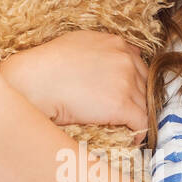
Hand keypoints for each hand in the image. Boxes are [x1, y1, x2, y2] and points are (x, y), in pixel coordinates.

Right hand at [2, 31, 149, 139]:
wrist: (37, 81)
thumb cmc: (47, 64)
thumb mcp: (77, 42)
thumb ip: (99, 48)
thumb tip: (105, 59)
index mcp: (116, 44)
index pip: (139, 64)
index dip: (133, 81)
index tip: (128, 93)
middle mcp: (125, 61)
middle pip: (144, 84)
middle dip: (138, 98)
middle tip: (129, 112)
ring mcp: (126, 83)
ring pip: (145, 104)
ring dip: (138, 116)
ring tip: (129, 127)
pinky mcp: (122, 106)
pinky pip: (142, 123)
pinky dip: (140, 133)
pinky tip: (132, 138)